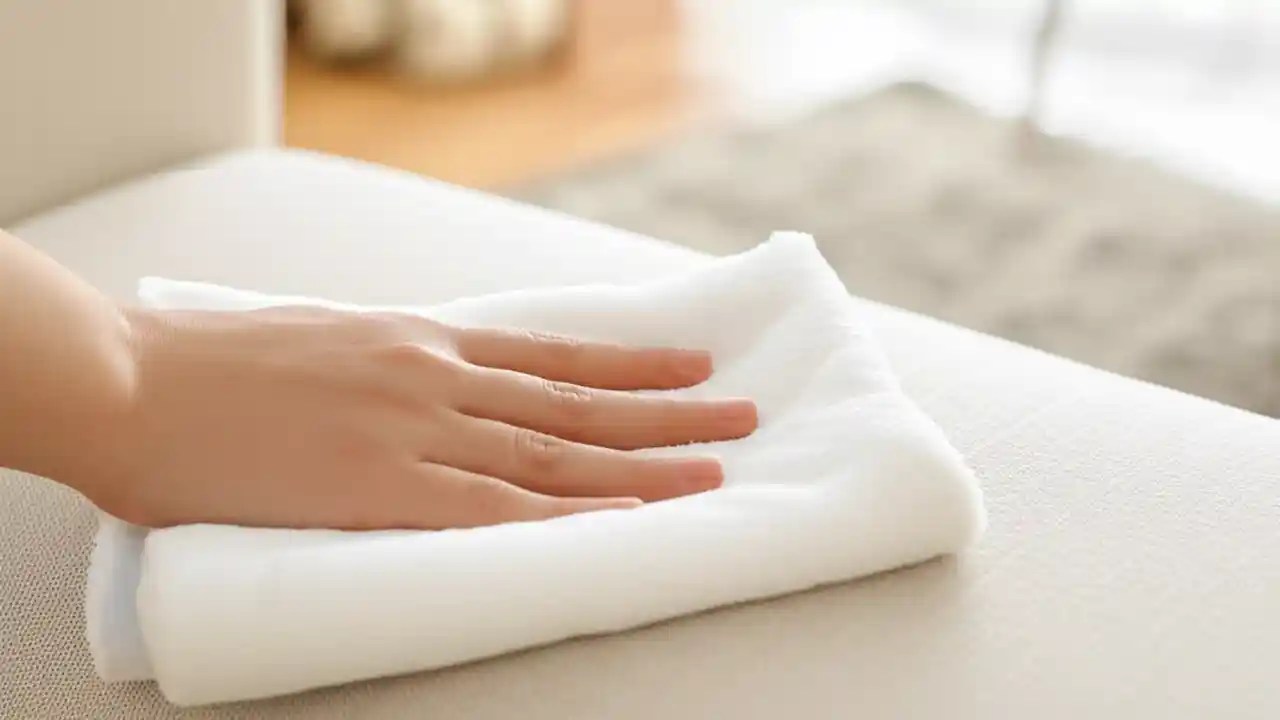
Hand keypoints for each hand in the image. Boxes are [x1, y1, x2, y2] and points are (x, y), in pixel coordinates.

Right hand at [88, 307, 756, 529]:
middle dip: (666, 411)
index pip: (553, 354)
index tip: (688, 364)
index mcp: (421, 342)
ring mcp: (414, 430)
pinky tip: (621, 520)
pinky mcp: (380, 486)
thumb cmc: (213, 365)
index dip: (630, 360)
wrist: (132, 380)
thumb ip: (390, 363)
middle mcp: (436, 378)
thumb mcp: (325, 340)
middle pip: (576, 400)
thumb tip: (433, 382)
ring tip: (712, 468)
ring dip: (640, 462)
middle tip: (740, 416)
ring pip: (554, 451)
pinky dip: (564, 515)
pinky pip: (494, 507)